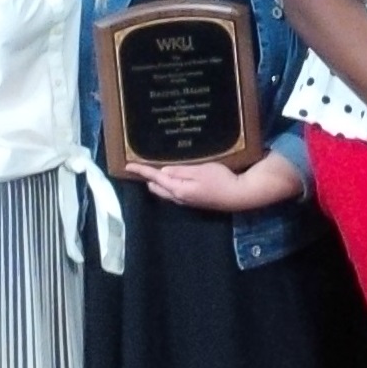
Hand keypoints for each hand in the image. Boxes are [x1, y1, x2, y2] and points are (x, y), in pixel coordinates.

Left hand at [131, 160, 270, 211]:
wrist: (238, 195)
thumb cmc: (221, 180)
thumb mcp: (200, 171)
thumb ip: (180, 171)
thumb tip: (163, 171)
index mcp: (178, 189)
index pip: (154, 178)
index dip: (141, 171)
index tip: (127, 166)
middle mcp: (179, 197)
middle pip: (156, 188)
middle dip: (147, 178)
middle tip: (140, 166)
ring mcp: (187, 201)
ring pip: (164, 192)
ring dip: (157, 183)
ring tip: (152, 171)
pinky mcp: (194, 201)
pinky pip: (174, 193)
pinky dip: (167, 186)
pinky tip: (171, 178)